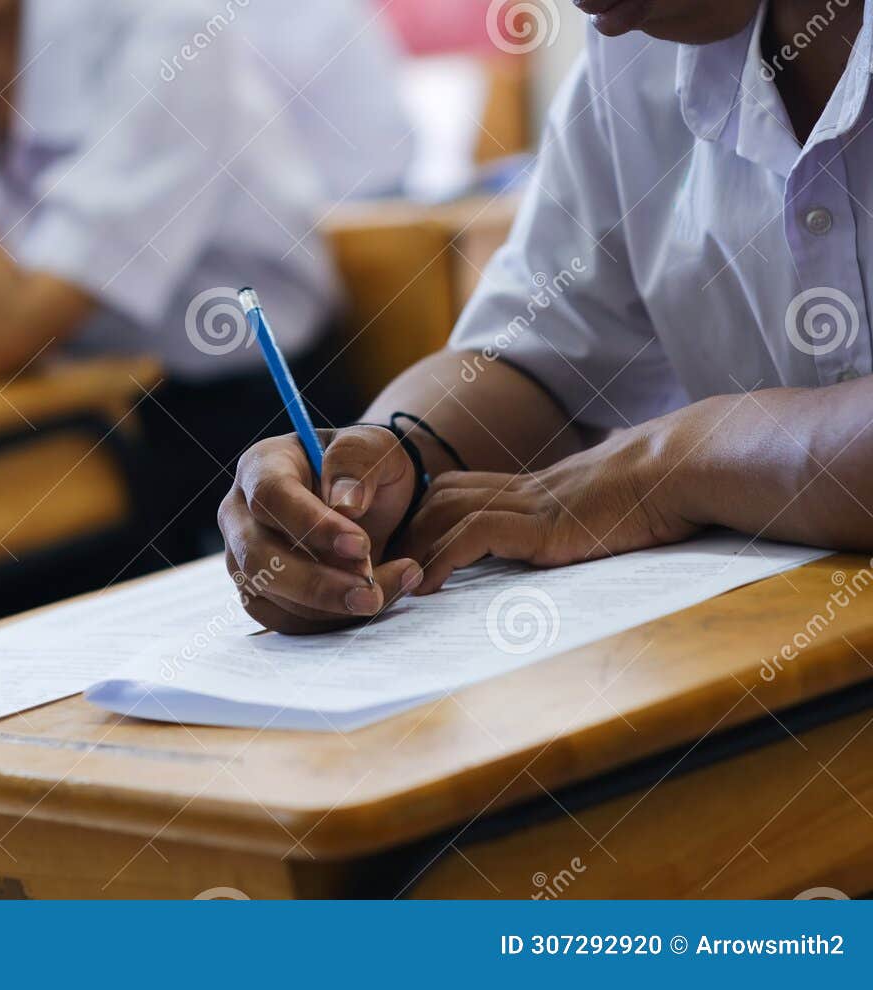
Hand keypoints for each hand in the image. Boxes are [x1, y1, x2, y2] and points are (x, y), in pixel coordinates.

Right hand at [219, 426, 424, 633]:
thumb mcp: (373, 447)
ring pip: (270, 596)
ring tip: (385, 589)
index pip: (270, 496)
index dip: (312, 524)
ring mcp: (242, 556)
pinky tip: (366, 600)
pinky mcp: (257, 592)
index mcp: (262, 466)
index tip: (360, 545)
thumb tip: (345, 505)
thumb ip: (358, 461)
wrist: (364, 501)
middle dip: (318, 583)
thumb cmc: (364, 469)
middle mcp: (239, 512)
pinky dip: (327, 621)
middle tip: (371, 592)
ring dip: (331, 605)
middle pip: (258, 557)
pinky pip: (283, 620)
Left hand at [399, 422, 699, 592]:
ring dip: (415, 547)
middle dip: (408, 529)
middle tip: (386, 565)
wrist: (684, 469)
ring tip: (396, 580)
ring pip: (448, 512)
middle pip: (441, 497)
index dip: (429, 512)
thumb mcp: (608, 503)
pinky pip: (474, 535)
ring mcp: (531, 504)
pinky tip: (429, 585)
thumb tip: (586, 528)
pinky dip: (444, 558)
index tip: (408, 544)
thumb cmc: (659, 490)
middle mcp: (525, 489)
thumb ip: (584, 513)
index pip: (460, 488)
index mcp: (536, 486)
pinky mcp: (543, 524)